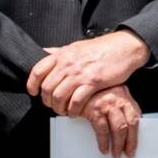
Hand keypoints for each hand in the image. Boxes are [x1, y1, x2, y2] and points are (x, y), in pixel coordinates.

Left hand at [26, 30, 151, 116]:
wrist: (124, 47)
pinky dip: (73, 110)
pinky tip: (75, 112)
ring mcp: (80, 73)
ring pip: (59, 97)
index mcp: (63, 54)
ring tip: (64, 111)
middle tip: (53, 105)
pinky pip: (76, 101)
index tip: (35, 92)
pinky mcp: (93, 82)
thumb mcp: (77, 46)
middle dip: (47, 101)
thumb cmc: (102, 48)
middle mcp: (68, 64)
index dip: (32, 85)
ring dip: (59, 108)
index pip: (37, 71)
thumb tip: (45, 52)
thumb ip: (60, 51)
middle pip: (47, 88)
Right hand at [80, 84, 141, 157]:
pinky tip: (104, 149)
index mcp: (125, 96)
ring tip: (116, 154)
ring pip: (119, 128)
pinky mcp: (94, 109)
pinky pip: (103, 130)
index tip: (134, 147)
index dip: (136, 134)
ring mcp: (107, 104)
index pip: (136, 117)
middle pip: (130, 123)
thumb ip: (120, 111)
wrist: (74, 88)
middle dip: (130, 142)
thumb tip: (128, 133)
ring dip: (118, 144)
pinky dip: (104, 142)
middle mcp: (118, 99)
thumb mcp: (111, 99)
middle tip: (128, 154)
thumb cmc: (93, 95)